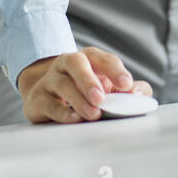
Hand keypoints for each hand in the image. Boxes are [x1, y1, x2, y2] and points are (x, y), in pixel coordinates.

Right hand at [16, 46, 153, 123]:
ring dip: (77, 99)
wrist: (49, 98)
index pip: (103, 59)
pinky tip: (74, 119)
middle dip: (88, 80)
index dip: (115, 70)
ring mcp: (51, 80)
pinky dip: (61, 112)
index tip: (127, 85)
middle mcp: (67, 64)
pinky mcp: (38, 99)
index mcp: (89, 59)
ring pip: (61, 84)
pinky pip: (48, 103)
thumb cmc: (87, 92)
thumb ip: (131, 89)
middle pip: (75, 63)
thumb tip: (138, 94)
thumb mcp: (111, 88)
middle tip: (100, 98)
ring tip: (92, 114)